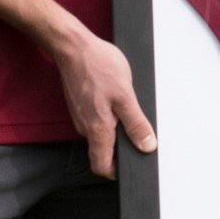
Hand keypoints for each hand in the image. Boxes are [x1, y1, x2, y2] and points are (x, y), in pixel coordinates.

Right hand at [45, 16, 152, 175]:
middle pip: (102, 151)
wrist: (73, 47)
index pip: (101, 166)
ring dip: (115, 129)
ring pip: (99, 134)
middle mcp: (85, 127)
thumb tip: (147, 146)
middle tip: (137, 132)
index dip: (116, 171)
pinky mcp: (80, 106)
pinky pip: (95, 120)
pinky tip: (115, 100)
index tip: (130, 164)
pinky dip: (107, 116)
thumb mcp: (125, 95)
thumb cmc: (98, 66)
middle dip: (120, 148)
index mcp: (97, 129)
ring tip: (126, 109)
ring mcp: (80, 116)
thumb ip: (136, 124)